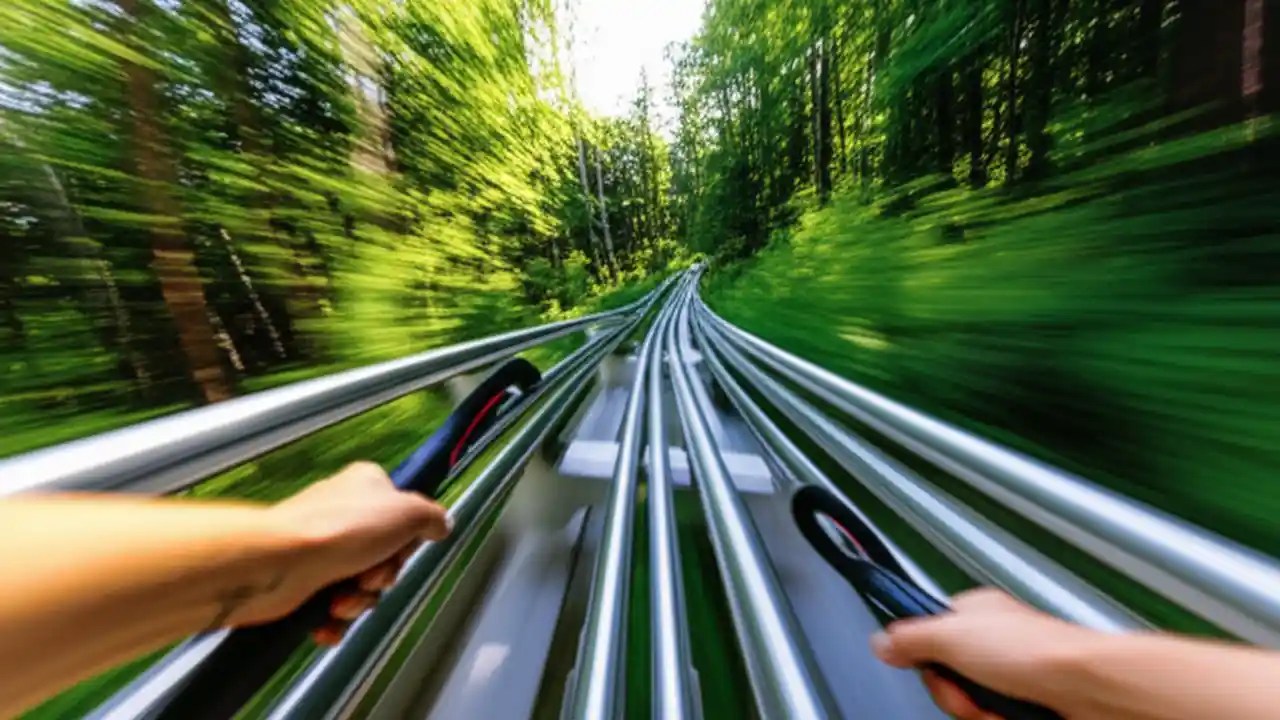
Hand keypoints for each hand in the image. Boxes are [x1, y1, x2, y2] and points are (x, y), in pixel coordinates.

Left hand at [238, 462, 451, 643]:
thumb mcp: (407, 512)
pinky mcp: (302, 580)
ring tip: (341, 601)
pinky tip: (327, 621)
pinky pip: (332, 607)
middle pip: (384, 555)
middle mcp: (343, 513)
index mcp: (365, 486)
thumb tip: (444, 523)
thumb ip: (432, 517)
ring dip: (358, 601)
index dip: (407, 539)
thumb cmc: (346, 529)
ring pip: (361, 586)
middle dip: (382, 577)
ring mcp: (321, 548)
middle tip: (370, 578)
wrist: (278, 561)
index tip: (403, 549)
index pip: (402, 515)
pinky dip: (333, 620)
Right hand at [870, 588, 1094, 718]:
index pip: (930, 641)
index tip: (936, 670)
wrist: (1090, 688)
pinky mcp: (1032, 706)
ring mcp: (1016, 677)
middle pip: (950, 681)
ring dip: (982, 715)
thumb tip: (881, 641)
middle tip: (974, 693)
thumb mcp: (952, 636)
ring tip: (1003, 709)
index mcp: (975, 615)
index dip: (929, 663)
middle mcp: (995, 643)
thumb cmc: (1033, 651)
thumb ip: (910, 638)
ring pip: (974, 706)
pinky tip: (1017, 718)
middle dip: (958, 697)